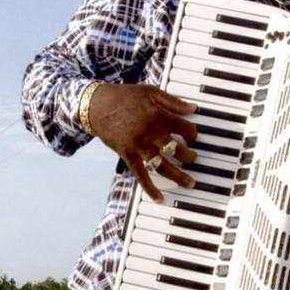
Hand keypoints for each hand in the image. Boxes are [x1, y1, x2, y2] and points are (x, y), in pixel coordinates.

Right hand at [87, 84, 197, 201]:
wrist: (96, 106)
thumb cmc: (123, 96)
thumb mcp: (150, 92)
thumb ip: (172, 101)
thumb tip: (192, 108)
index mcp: (159, 116)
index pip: (186, 129)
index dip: (193, 133)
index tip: (193, 136)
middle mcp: (151, 133)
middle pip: (177, 150)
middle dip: (189, 157)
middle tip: (193, 159)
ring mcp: (140, 147)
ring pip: (163, 166)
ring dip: (179, 176)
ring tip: (189, 183)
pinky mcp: (128, 156)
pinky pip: (141, 176)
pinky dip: (150, 188)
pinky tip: (159, 197)